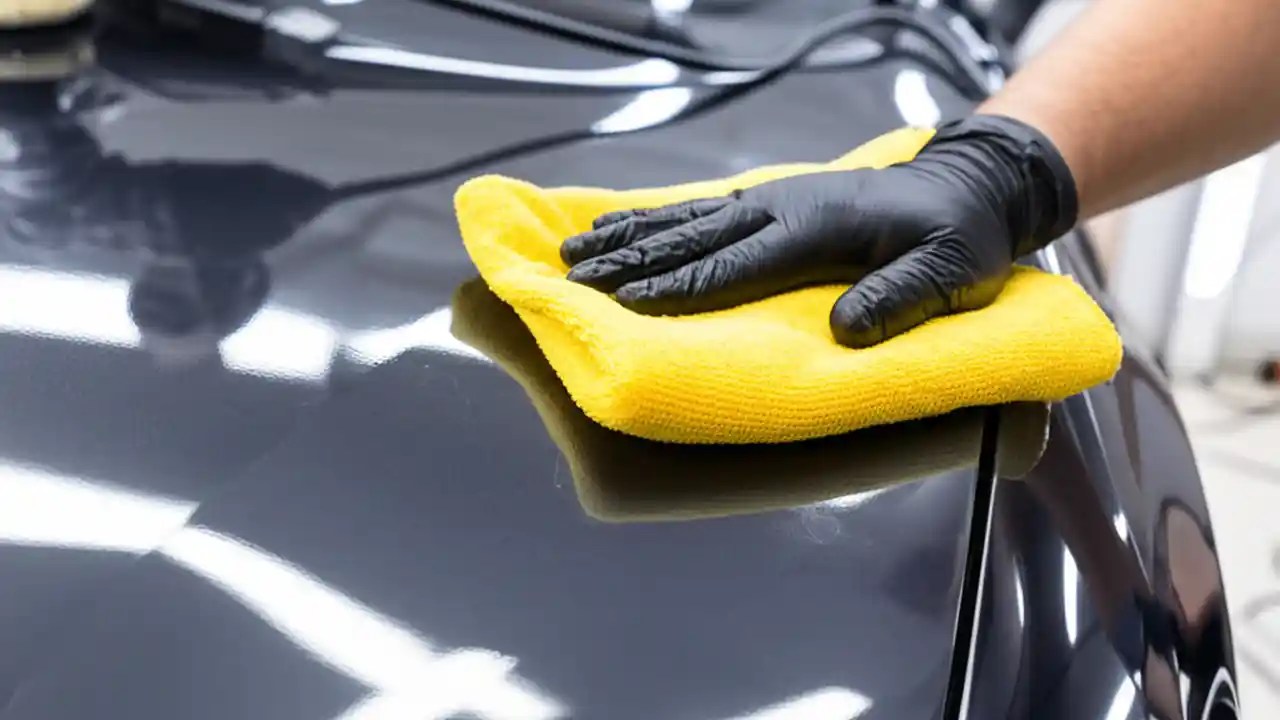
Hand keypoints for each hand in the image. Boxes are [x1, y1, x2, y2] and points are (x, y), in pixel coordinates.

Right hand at [562, 115, 1076, 346]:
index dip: (680, 285)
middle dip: (631, 260)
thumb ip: (899, 300)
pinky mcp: (769, 200)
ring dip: (628, 235)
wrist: (966, 186)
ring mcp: (772, 199)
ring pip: (686, 218)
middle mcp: (782, 208)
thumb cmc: (957, 237)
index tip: (628, 300)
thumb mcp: (950, 273)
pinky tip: (618, 225)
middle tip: (575, 276)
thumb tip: (843, 332)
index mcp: (817, 229)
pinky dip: (654, 218)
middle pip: (694, 238)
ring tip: (574, 249)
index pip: (736, 265)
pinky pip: (701, 209)